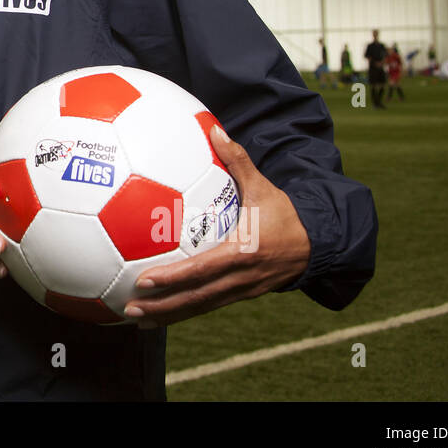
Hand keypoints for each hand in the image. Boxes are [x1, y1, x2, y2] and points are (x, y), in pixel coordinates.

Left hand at [123, 124, 310, 327]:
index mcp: (242, 252)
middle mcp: (240, 278)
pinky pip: (208, 305)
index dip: (173, 277)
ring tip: (136, 319)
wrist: (318, 244)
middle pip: (196, 298)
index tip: (144, 281)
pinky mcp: (240, 296)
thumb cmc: (285, 213)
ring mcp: (241, 291)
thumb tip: (214, 129)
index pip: (201, 269)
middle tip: (130, 307)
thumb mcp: (263, 186)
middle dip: (162, 306)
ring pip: (200, 307)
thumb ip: (238, 160)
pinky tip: (159, 314)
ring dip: (168, 315)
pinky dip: (183, 311)